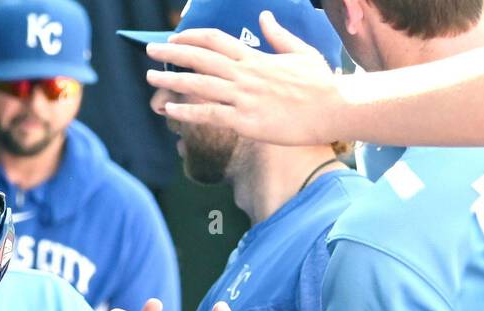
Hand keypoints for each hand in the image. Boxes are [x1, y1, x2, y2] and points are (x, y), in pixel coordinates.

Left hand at [145, 12, 343, 145]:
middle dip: (172, 54)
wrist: (334, 109)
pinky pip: (210, 114)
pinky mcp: (245, 121)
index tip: (174, 39)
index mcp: (256, 57)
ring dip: (171, 80)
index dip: (192, 38)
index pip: (217, 40)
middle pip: (201, 59)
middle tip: (149, 51)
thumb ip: (278, 35)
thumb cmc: (321, 83)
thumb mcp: (301, 51)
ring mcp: (244, 97)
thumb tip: (265, 15)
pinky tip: (170, 109)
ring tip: (150, 79)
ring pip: (200, 85)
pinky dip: (188, 111)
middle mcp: (246, 74)